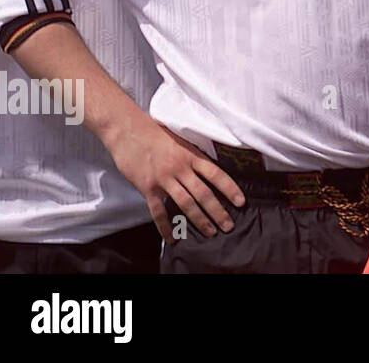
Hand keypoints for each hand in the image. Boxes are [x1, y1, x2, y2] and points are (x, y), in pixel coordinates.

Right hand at [108, 122, 244, 240]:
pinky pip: (159, 211)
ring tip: (210, 232)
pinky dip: (166, 227)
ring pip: (186, 203)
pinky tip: (172, 238)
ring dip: (199, 220)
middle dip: (218, 211)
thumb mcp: (181, 140)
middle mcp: (180, 167)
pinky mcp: (147, 187)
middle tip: (229, 226)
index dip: (230, 189)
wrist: (127, 130)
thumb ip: (194, 155)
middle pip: (203, 193)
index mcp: (191, 155)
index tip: (241, 202)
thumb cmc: (155, 133)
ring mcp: (163, 178)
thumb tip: (210, 170)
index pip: (216, 174)